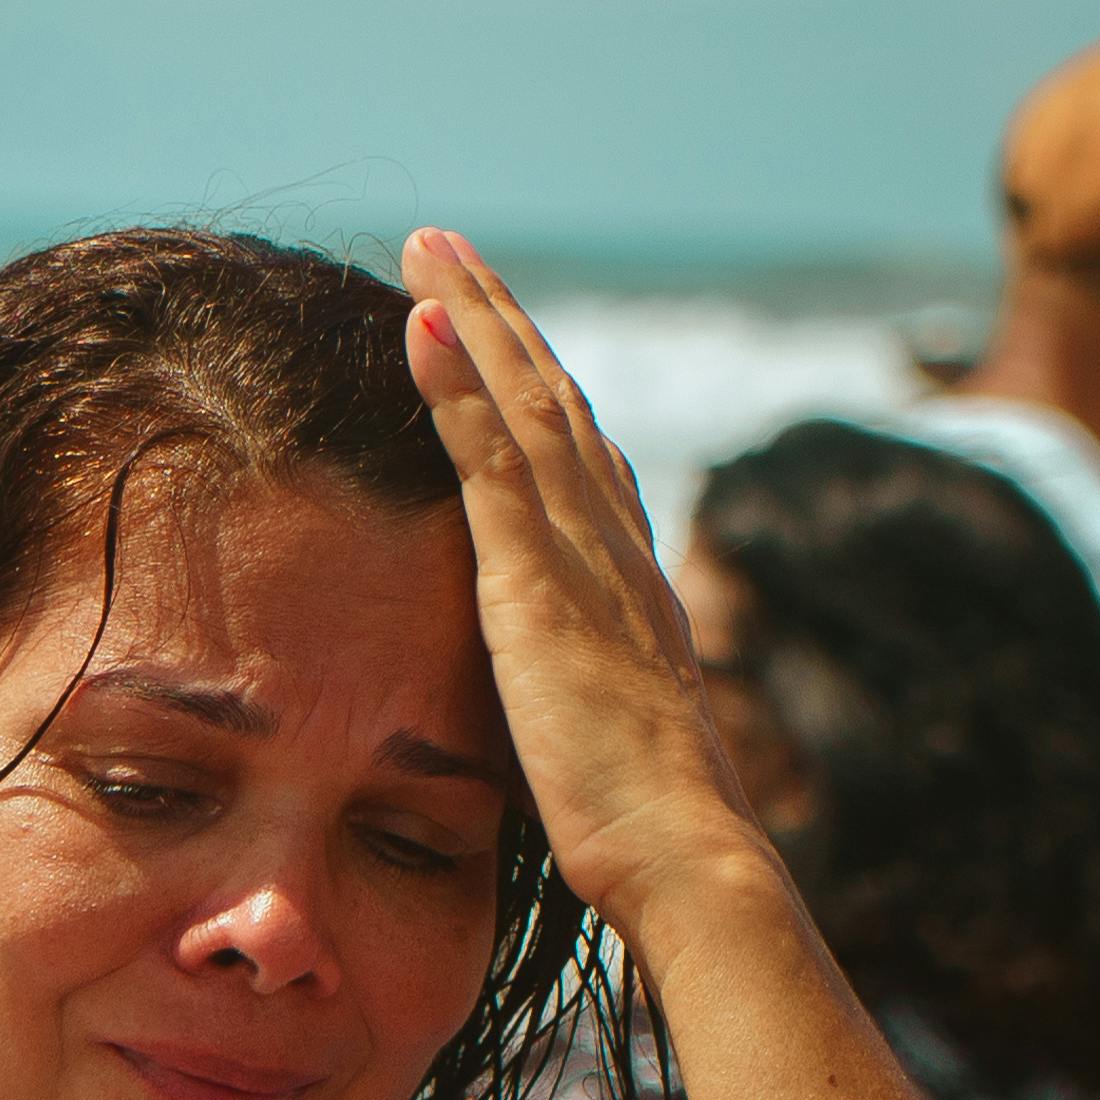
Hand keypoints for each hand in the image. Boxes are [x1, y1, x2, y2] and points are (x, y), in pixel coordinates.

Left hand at [395, 226, 783, 953]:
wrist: (682, 851)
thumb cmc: (646, 826)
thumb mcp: (606, 732)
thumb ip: (582, 689)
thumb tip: (565, 695)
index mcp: (628, 579)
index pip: (578, 454)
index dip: (536, 382)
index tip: (495, 327)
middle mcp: (615, 546)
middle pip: (556, 401)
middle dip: (500, 319)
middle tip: (450, 248)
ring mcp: (581, 557)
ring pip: (526, 405)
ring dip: (473, 317)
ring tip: (428, 248)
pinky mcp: (538, 585)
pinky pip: (493, 463)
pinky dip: (456, 387)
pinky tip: (418, 325)